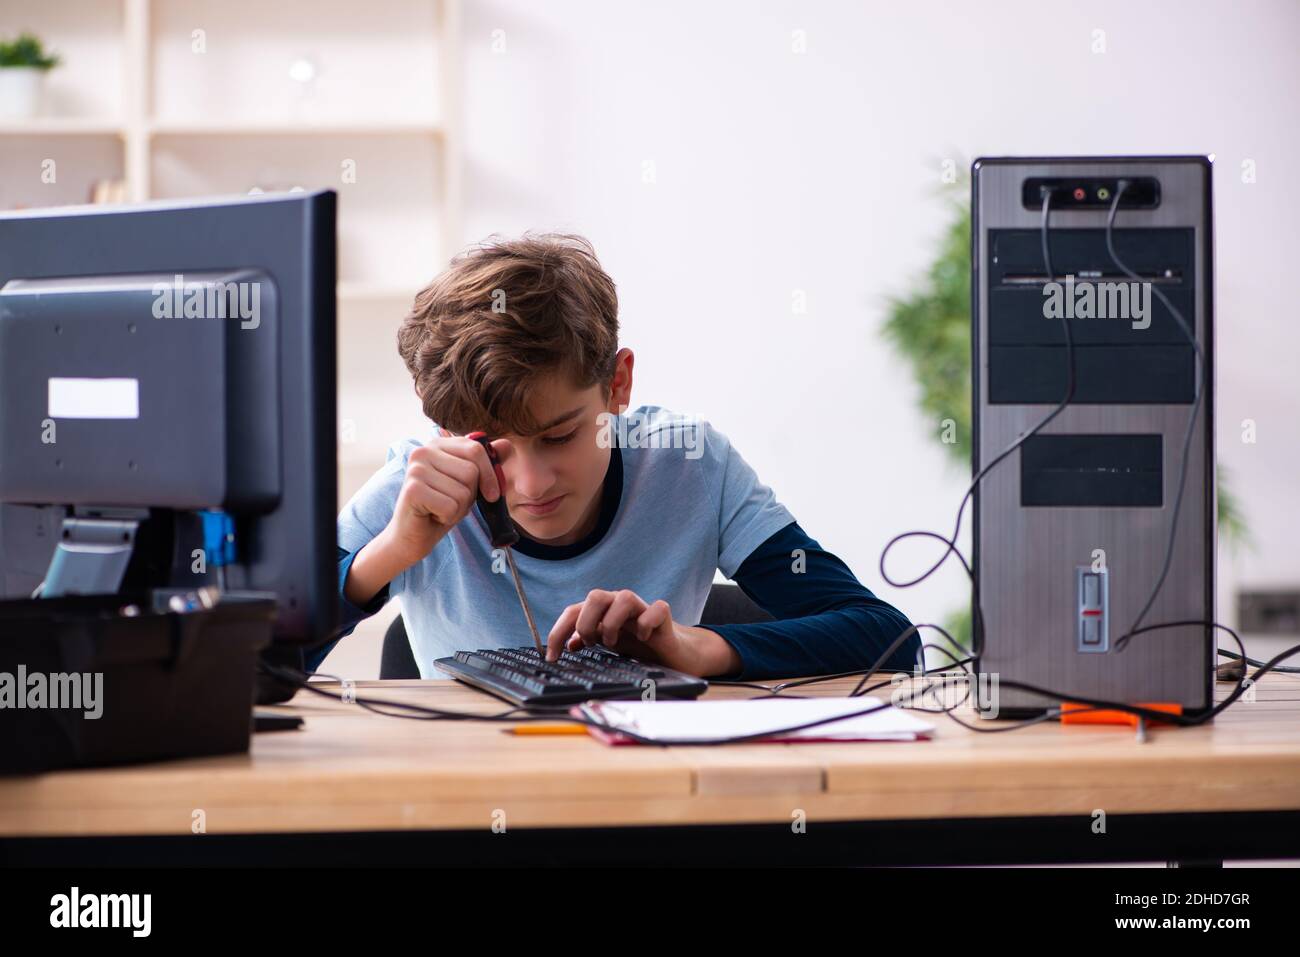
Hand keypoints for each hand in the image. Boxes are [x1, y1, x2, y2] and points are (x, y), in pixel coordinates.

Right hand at [383, 429, 511, 567]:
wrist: (412, 536)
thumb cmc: (441, 508)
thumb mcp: (469, 485)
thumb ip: (486, 464)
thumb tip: (507, 444)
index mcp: (438, 444)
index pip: (476, 449)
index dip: (490, 474)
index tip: (492, 494)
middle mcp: (423, 450)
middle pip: (472, 471)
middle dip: (470, 495)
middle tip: (451, 502)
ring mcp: (416, 469)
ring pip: (463, 491)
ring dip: (458, 508)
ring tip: (440, 509)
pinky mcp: (413, 489)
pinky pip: (451, 506)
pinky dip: (448, 517)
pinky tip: (432, 515)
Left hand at [545, 588, 741, 676]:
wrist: (672, 652)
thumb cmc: (637, 645)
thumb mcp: (607, 644)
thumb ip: (587, 640)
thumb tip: (567, 644)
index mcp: (602, 610)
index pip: (573, 611)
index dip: (558, 632)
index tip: (552, 657)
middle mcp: (619, 604)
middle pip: (595, 595)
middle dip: (586, 623)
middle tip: (589, 643)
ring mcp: (642, 608)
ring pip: (624, 596)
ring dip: (613, 623)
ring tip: (613, 643)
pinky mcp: (663, 615)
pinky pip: (656, 609)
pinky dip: (646, 624)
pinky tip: (644, 638)